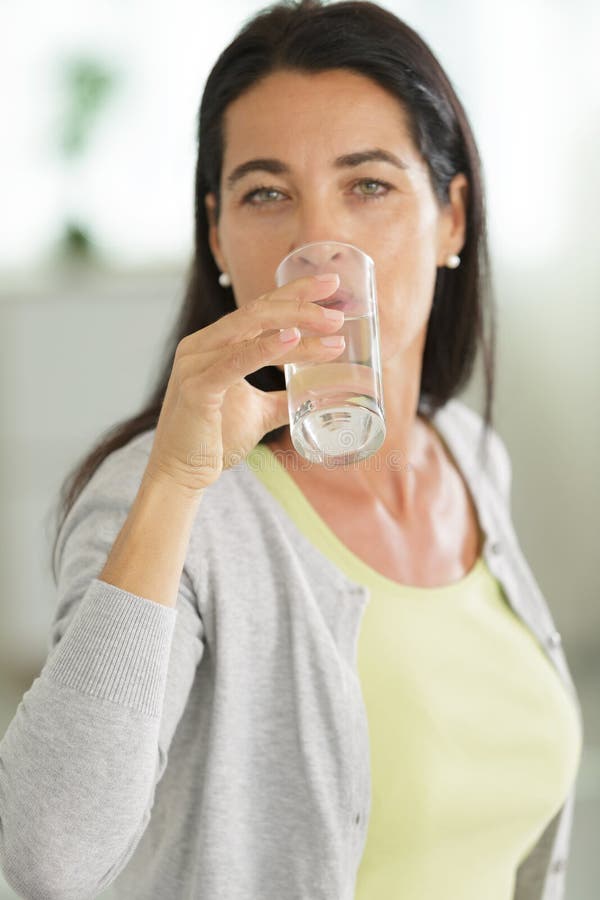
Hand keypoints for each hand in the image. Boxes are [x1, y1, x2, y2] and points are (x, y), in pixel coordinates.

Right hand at [143, 274, 344, 494]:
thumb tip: (316, 396)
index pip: (259, 307)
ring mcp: (196, 363)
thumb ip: (284, 400)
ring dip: (296, 324)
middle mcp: (202, 345)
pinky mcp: (197, 388)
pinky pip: (234, 361)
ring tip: (332, 327)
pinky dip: (264, 348)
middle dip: (301, 302)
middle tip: (338, 309)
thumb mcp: (258, 412)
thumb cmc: (214, 439)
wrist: (182, 474)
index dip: (294, 292)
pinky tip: (291, 338)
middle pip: (257, 309)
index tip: (330, 282)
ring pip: (251, 329)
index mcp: (214, 344)